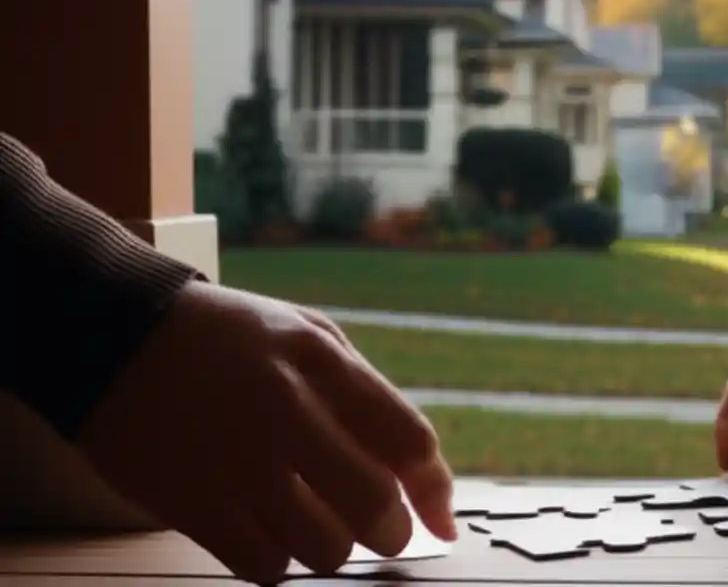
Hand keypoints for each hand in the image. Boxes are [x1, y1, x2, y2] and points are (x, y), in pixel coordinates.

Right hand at [79, 282, 454, 582]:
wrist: (113, 336)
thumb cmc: (229, 340)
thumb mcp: (307, 335)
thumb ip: (367, 396)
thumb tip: (423, 475)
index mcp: (321, 361)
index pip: (409, 441)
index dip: (437, 492)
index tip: (442, 521)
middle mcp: (285, 409)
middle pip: (374, 506)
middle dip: (390, 531)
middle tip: (381, 530)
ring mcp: (236, 460)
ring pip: (324, 548)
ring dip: (331, 546)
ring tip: (315, 523)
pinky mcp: (191, 502)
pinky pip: (265, 565)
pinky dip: (279, 561)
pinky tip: (268, 532)